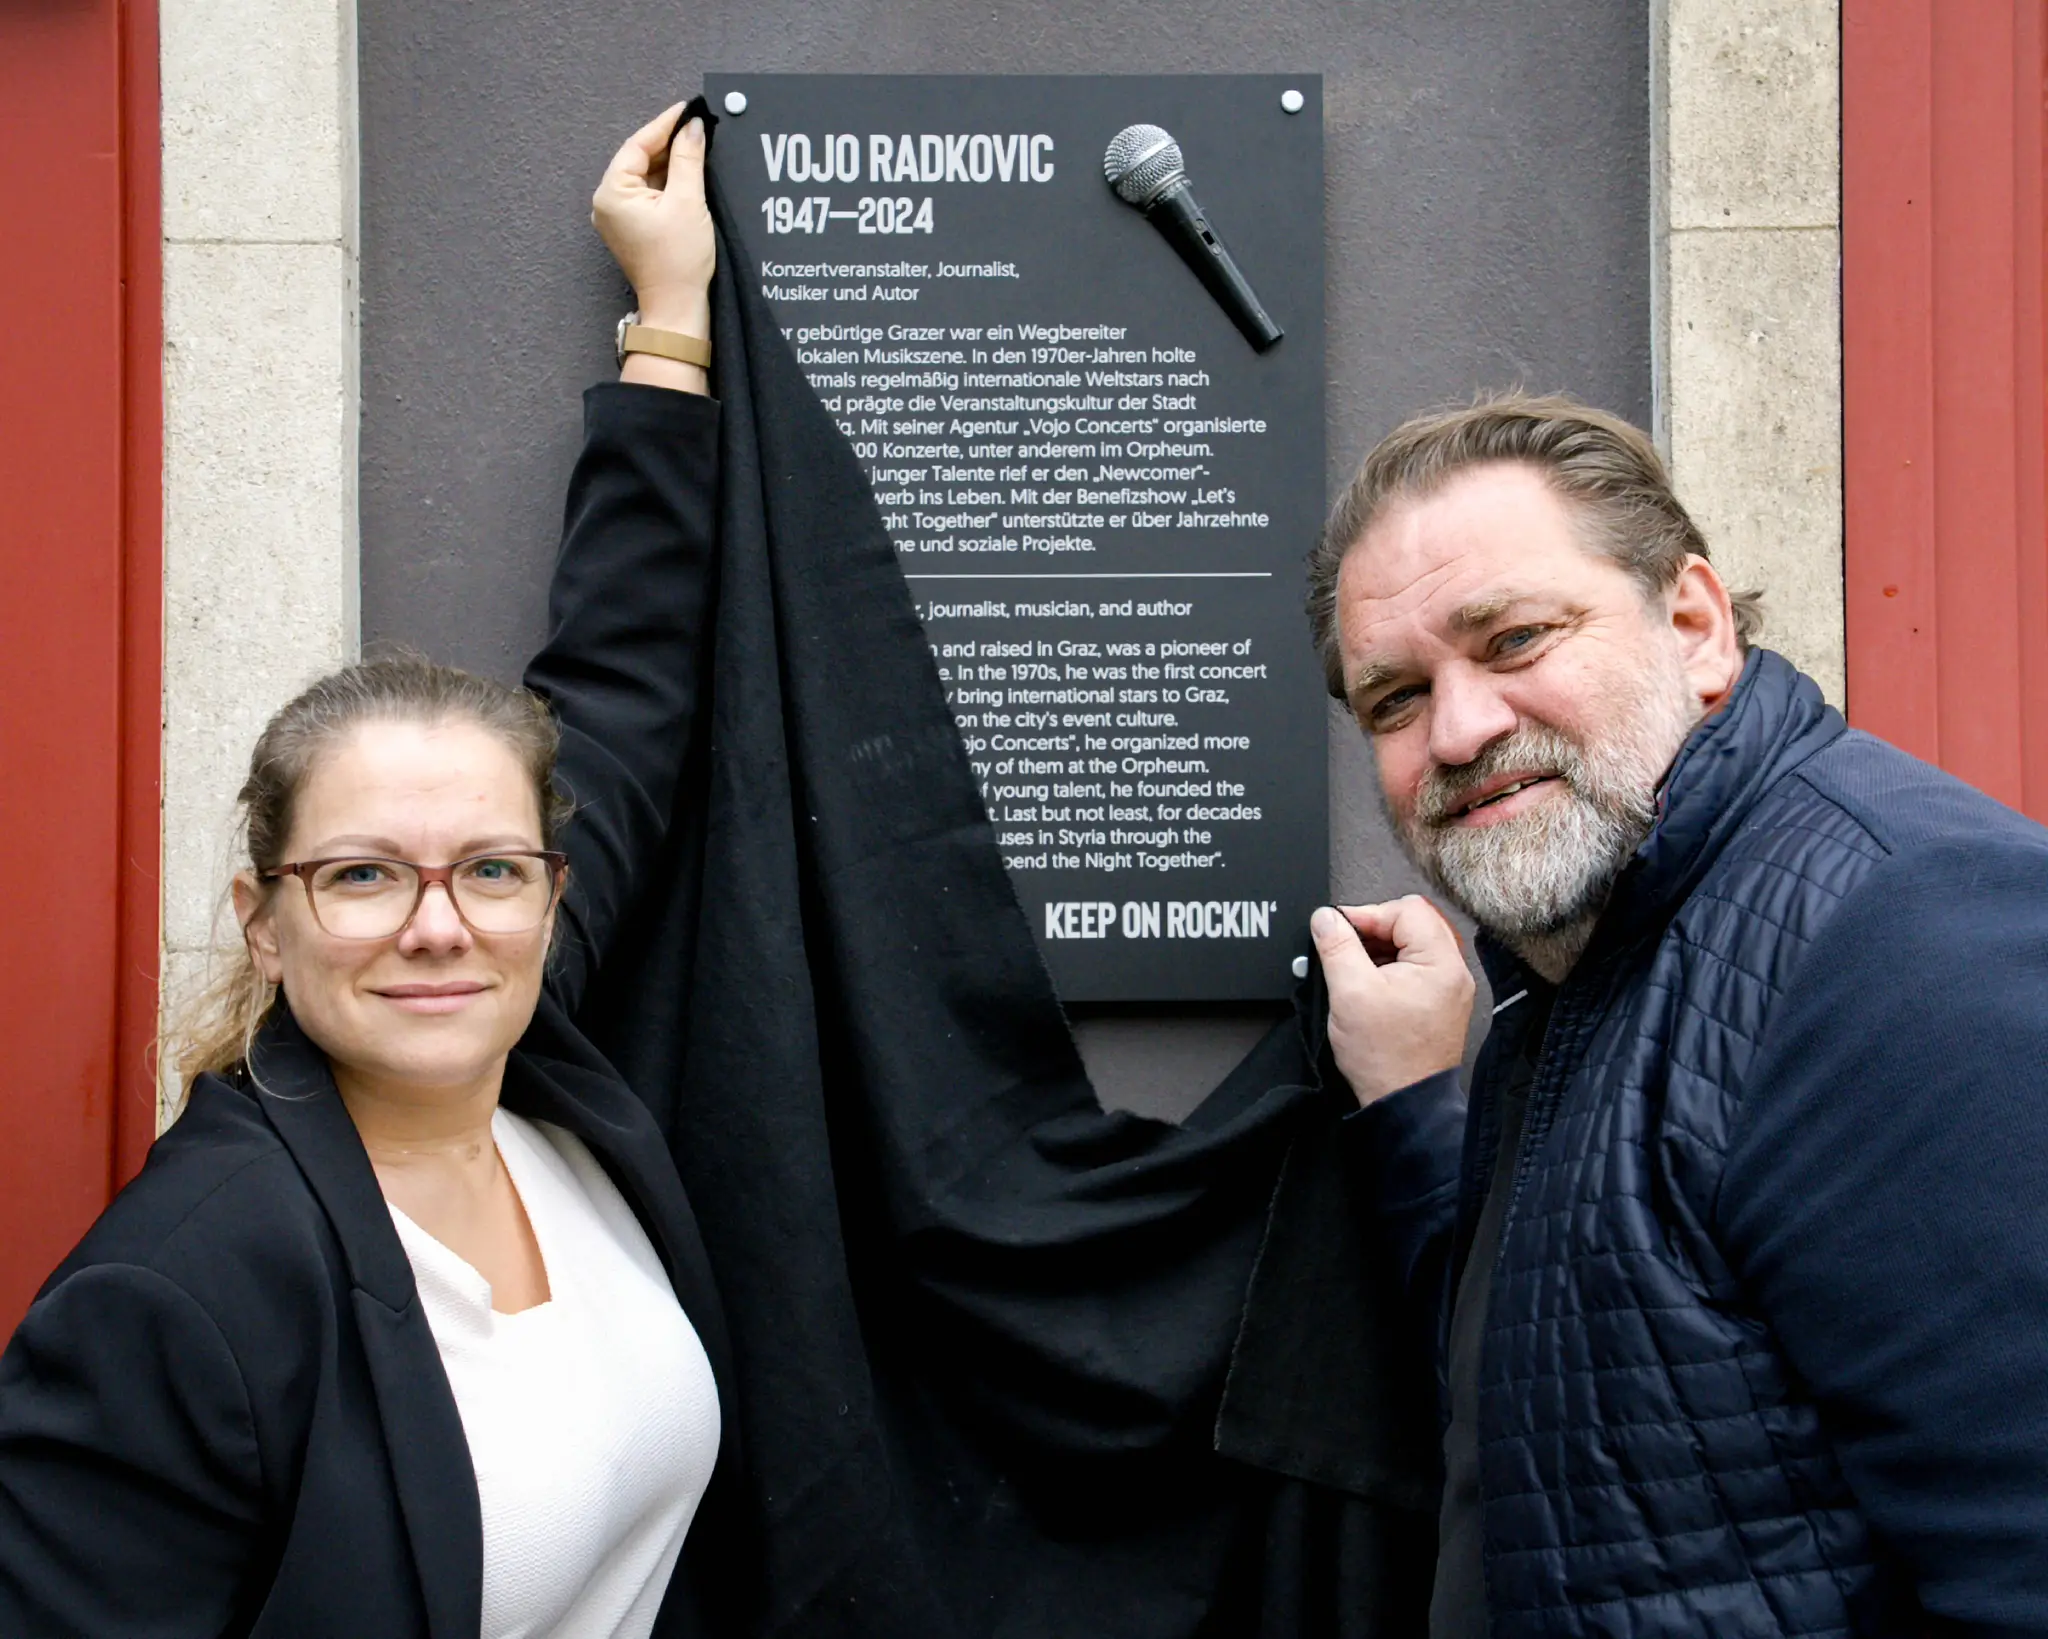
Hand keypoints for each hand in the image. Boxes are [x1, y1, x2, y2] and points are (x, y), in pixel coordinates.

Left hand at [592, 104, 714, 334]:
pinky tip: (689, 175)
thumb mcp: (688, 201)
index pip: (637, 145)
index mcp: (612, 193)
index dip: (665, 125)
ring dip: (671, 164)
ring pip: (646, 177)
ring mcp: (619, 218)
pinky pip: (649, 196)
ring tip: (698, 147)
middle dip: (669, 143)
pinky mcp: (633, 229)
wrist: (678, 308)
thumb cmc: (678, 262)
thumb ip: (689, 158)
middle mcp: (608, 203)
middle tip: (697, 126)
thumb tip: (693, 128)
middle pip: (640, 159)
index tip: (688, 110)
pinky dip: (668, 184)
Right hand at [1313, 897, 1473, 1106]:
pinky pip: (1415, 969)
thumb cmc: (1385, 1058)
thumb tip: (1326, 917)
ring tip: (1354, 969)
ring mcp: (1449, 989)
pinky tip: (1368, 985)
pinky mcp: (1439, 1005)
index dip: (1367, 914)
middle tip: (1345, 945)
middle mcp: (1453, 972)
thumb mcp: (1350, 992)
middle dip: (1374, 930)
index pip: (1406, 910)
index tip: (1339, 928)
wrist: (1404, 1103)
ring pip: (1413, 945)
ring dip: (1380, 950)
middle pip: (1413, 923)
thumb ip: (1337, 946)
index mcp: (1441, 963)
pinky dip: (1389, 968)